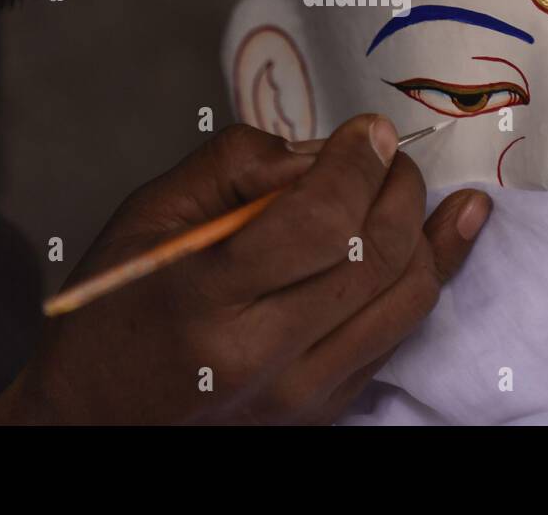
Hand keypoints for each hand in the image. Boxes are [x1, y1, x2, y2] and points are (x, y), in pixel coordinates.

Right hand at [0, 115, 490, 423]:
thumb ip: (231, 165)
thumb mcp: (147, 214)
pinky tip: (453, 228)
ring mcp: (302, 394)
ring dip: (425, 228)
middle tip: (385, 151)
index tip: (369, 130)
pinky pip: (401, 334)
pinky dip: (432, 273)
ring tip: (404, 185)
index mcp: (208, 299)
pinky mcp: (324, 411)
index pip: (321, 222)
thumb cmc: (114, 308)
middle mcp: (265, 356)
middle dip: (398, 186)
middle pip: (377, 257)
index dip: (358, 163)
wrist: (95, 418)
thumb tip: (316, 150)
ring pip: (407, 298)